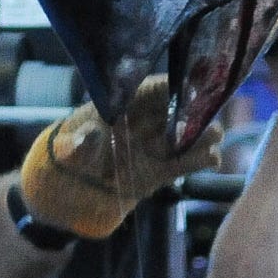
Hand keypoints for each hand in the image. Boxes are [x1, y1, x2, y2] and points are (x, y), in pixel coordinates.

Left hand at [18, 76, 225, 239]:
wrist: (67, 193)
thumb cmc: (66, 158)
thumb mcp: (69, 150)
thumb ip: (81, 144)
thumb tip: (91, 136)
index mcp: (125, 105)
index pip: (155, 87)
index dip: (176, 85)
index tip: (195, 86)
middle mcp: (147, 121)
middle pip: (181, 107)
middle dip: (199, 109)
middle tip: (208, 116)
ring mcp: (158, 145)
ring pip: (192, 133)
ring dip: (205, 133)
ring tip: (211, 139)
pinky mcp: (164, 170)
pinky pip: (190, 160)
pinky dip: (204, 158)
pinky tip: (210, 159)